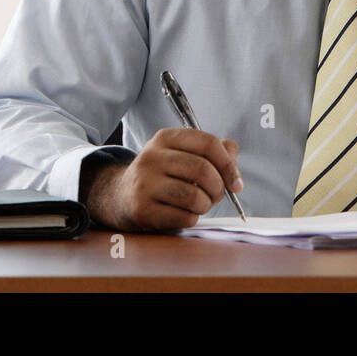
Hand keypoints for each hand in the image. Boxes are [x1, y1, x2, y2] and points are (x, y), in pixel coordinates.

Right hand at [84, 128, 240, 231]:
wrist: (121, 197)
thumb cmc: (161, 176)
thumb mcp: (181, 154)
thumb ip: (211, 150)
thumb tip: (232, 150)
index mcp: (165, 138)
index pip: (208, 143)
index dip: (228, 164)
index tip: (236, 182)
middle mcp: (152, 157)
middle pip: (203, 170)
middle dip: (219, 188)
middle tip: (217, 196)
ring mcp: (144, 183)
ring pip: (195, 196)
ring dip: (205, 205)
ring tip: (200, 204)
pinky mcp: (142, 209)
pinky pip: (184, 217)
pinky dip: (192, 218)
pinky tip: (184, 213)